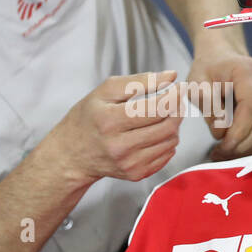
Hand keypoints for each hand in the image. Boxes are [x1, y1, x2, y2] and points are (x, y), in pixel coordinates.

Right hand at [52, 71, 184, 186]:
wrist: (72, 155)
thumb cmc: (88, 118)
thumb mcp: (105, 91)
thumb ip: (139, 81)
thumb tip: (171, 76)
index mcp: (110, 120)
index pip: (156, 107)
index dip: (174, 95)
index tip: (179, 86)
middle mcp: (119, 146)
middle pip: (167, 125)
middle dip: (177, 108)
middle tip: (175, 98)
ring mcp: (129, 163)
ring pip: (171, 140)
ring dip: (173, 124)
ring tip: (163, 114)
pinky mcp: (136, 174)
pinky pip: (167, 154)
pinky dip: (168, 140)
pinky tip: (155, 131)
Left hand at [187, 42, 251, 160]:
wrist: (220, 58)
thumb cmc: (206, 70)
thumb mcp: (196, 84)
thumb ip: (207, 105)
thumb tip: (221, 132)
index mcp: (246, 71)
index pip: (251, 105)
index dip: (240, 129)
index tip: (224, 145)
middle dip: (244, 142)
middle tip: (223, 154)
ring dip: (251, 145)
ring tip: (227, 153)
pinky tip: (237, 148)